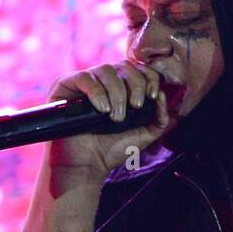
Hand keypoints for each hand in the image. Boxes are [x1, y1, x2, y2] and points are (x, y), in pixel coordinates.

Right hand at [42, 61, 173, 182]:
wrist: (85, 166)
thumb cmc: (111, 150)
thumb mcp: (143, 135)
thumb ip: (160, 119)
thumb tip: (167, 98)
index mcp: (122, 87)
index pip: (139, 69)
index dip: (150, 77)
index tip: (153, 96)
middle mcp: (103, 81)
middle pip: (125, 65)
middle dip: (136, 84)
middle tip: (136, 107)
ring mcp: (84, 82)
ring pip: (106, 70)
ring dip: (117, 93)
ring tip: (116, 116)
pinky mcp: (65, 86)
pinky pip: (84, 78)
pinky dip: (97, 92)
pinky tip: (102, 109)